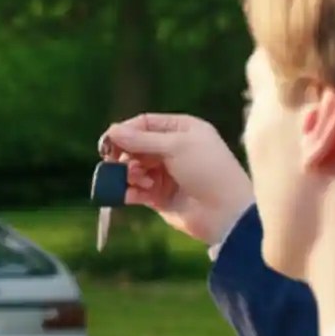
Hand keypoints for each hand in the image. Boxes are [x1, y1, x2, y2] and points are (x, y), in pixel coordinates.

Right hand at [100, 113, 254, 244]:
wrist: (225, 212)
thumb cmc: (207, 170)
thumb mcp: (175, 146)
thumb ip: (141, 139)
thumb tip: (111, 130)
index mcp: (182, 130)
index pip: (145, 123)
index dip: (125, 131)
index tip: (108, 142)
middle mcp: (173, 150)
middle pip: (136, 146)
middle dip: (125, 155)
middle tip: (114, 163)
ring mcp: (166, 174)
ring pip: (134, 168)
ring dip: (130, 174)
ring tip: (137, 180)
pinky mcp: (160, 197)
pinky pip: (136, 191)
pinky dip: (130, 191)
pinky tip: (131, 195)